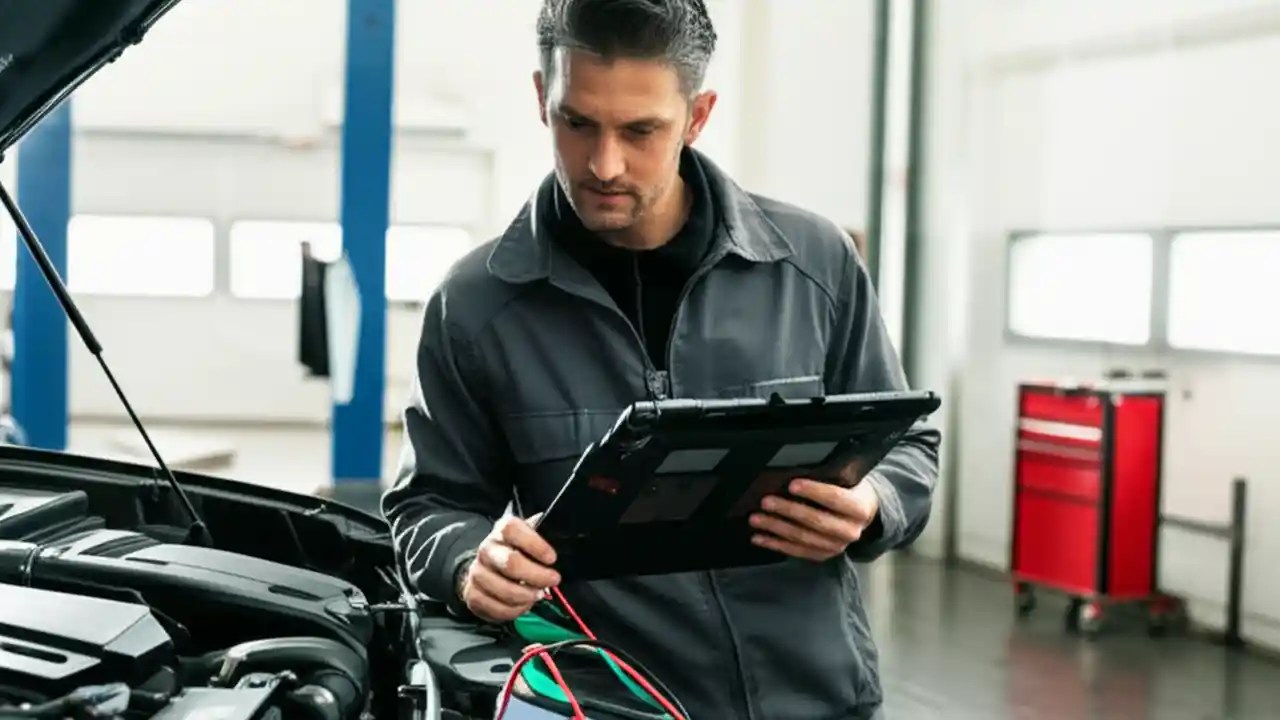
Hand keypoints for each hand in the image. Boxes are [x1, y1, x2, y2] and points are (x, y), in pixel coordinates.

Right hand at [460, 515, 560, 622]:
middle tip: (553, 580)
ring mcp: (477, 572)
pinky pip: (496, 607)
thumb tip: (564, 540)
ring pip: (504, 589)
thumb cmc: (517, 551)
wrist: (487, 567)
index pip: (513, 530)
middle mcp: (487, 549)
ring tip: (538, 595)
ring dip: (526, 596)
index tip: (552, 558)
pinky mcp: (473, 594)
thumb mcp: (530, 537)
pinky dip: (515, 610)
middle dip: (537, 575)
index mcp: (502, 530)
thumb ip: (543, 537)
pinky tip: (524, 604)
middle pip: (511, 563)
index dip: (535, 544)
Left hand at [750, 478, 879, 561]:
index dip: (814, 491)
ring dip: (776, 528)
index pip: (836, 498)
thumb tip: (793, 471)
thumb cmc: (849, 489)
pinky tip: (758, 537)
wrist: (861, 513)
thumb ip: (829, 477)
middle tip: (766, 501)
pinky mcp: (822, 555)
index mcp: (859, 508)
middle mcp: (850, 531)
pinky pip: (796, 551)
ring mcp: (836, 546)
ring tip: (755, 519)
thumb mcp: (848, 479)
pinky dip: (775, 544)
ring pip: (803, 538)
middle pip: (816, 521)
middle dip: (788, 510)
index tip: (792, 484)